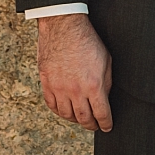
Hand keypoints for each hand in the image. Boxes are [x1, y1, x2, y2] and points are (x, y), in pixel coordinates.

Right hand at [35, 13, 113, 132]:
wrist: (64, 26)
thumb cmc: (88, 41)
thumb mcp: (106, 61)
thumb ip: (106, 83)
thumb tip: (104, 99)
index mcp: (93, 85)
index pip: (102, 113)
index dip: (106, 123)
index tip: (107, 127)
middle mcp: (75, 90)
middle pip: (84, 118)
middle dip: (91, 125)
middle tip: (94, 126)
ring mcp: (59, 88)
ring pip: (67, 114)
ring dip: (75, 119)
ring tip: (81, 119)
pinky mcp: (46, 83)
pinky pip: (52, 105)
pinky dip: (59, 111)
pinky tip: (65, 110)